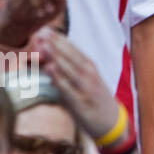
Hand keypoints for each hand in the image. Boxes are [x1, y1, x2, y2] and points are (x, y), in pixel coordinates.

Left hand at [32, 27, 122, 141]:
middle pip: (71, 56)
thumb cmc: (96, 101)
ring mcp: (86, 87)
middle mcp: (90, 74)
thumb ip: (71, 73)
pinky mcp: (81, 102)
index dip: (61, 40)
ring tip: (43, 45)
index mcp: (91, 68)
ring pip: (69, 69)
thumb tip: (50, 64)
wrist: (112, 123)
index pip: (74, 50)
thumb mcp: (87, 83)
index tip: (47, 30)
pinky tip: (50, 69)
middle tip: (42, 32)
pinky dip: (59, 77)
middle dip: (56, 44)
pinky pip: (68, 87)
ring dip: (56, 56)